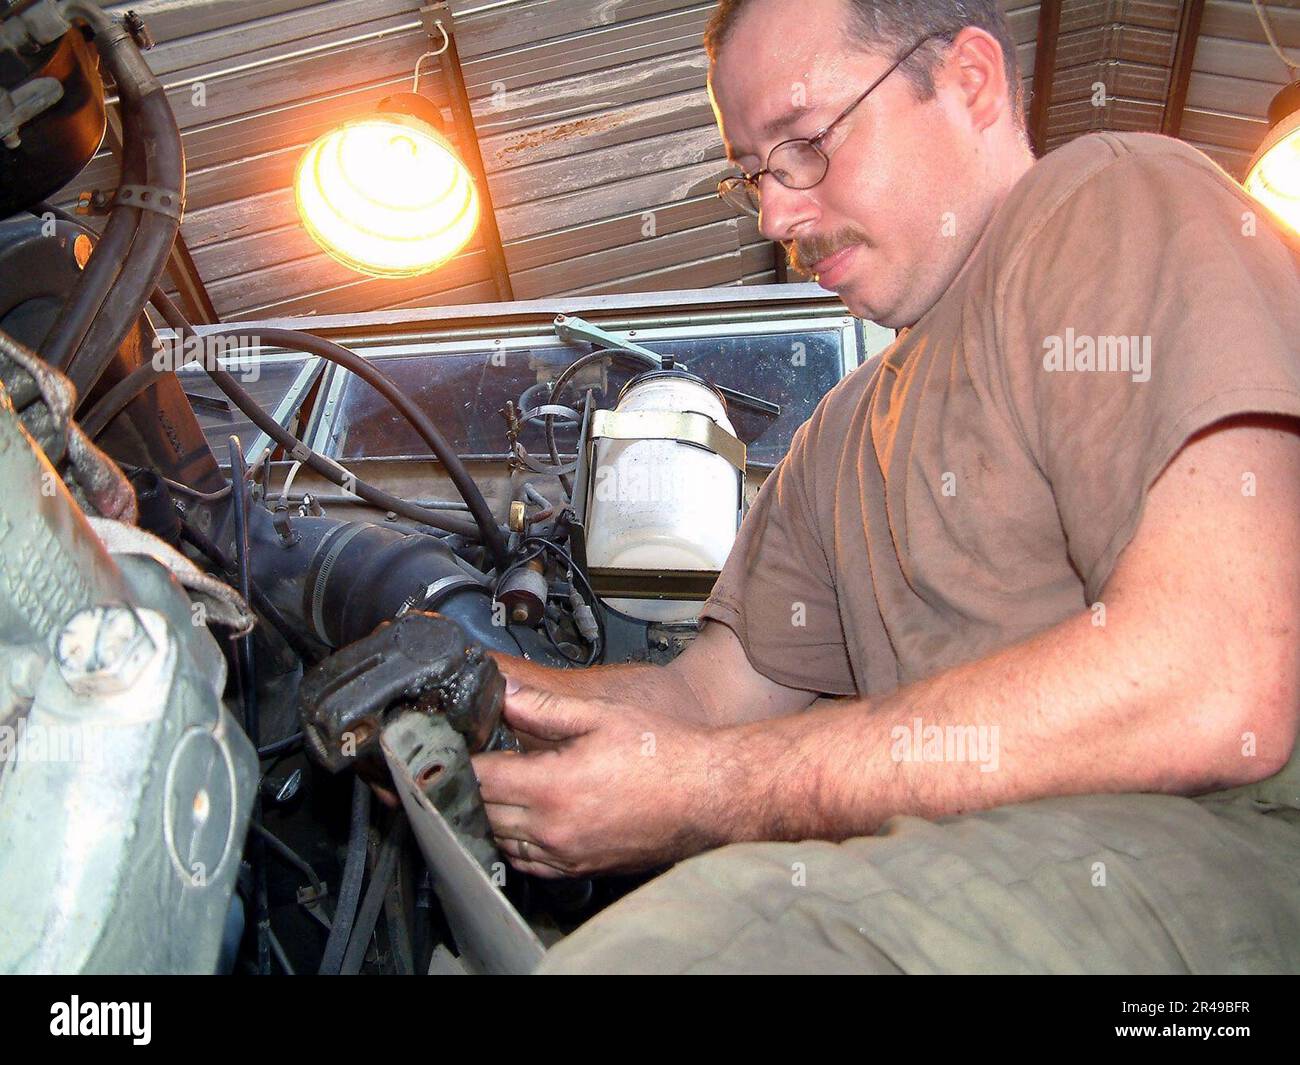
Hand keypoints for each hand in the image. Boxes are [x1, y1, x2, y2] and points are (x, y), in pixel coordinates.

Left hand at [471, 679, 726, 878]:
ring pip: (500, 841)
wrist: (707, 796)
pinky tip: (521, 819)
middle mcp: (552, 829)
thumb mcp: (600, 715)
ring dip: (488, 816)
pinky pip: (527, 862)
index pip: (480, 778)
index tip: (454, 745)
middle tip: (468, 762)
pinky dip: (514, 842)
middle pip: (482, 812)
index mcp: (551, 787)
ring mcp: (565, 856)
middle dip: (470, 786)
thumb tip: (501, 693)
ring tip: (493, 787)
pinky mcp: (580, 870)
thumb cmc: (662, 753)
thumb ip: (543, 707)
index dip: (461, 760)